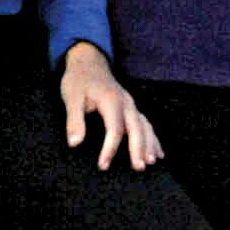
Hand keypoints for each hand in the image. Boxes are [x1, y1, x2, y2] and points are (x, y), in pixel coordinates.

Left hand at [61, 43, 162, 170]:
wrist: (89, 61)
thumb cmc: (78, 80)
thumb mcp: (71, 97)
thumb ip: (74, 120)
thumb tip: (75, 143)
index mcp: (111, 100)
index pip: (115, 128)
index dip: (110, 148)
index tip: (103, 166)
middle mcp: (126, 102)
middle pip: (137, 127)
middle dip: (139, 148)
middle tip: (139, 168)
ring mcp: (131, 104)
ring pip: (145, 125)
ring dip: (150, 144)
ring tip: (152, 162)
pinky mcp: (132, 107)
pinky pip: (146, 123)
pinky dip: (153, 138)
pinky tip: (158, 152)